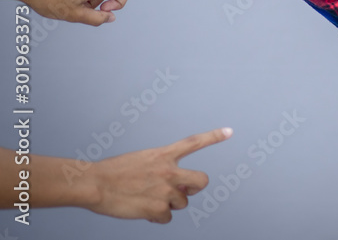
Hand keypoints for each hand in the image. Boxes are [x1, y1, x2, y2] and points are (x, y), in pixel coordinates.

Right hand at [82, 128, 232, 222]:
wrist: (94, 184)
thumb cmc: (112, 173)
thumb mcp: (141, 161)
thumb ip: (160, 170)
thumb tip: (174, 192)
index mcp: (163, 155)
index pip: (194, 143)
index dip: (214, 136)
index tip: (230, 131)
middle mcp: (169, 171)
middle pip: (202, 181)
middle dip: (195, 188)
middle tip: (183, 191)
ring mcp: (165, 190)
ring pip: (181, 203)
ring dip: (169, 205)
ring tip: (147, 200)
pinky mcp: (158, 208)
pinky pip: (166, 218)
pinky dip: (156, 218)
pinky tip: (142, 211)